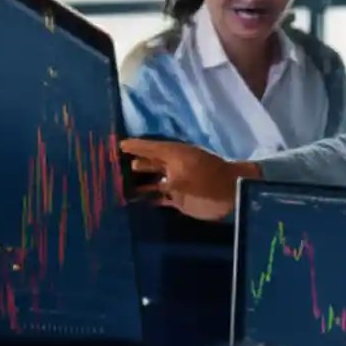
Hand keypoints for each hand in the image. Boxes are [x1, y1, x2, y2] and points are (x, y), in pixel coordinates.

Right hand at [118, 139, 260, 220]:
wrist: (232, 194)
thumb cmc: (209, 181)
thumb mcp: (185, 179)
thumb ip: (165, 184)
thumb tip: (149, 188)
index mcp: (175, 155)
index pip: (151, 148)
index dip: (136, 146)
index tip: (119, 145)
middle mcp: (173, 167)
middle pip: (150, 163)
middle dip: (135, 163)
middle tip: (113, 164)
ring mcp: (176, 183)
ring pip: (153, 180)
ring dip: (139, 182)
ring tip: (119, 184)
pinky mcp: (179, 198)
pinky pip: (159, 197)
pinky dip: (149, 198)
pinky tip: (135, 200)